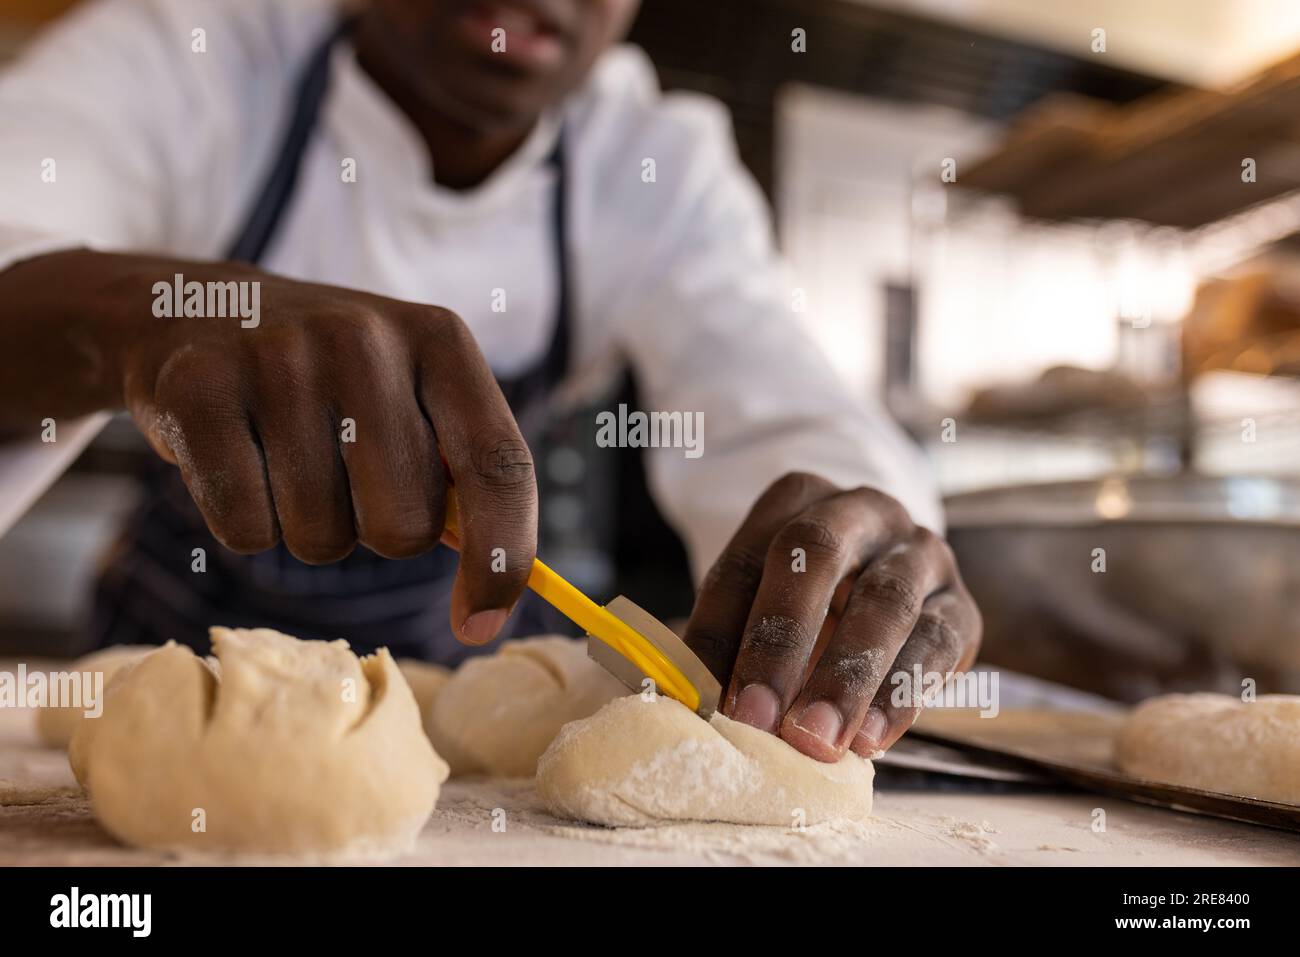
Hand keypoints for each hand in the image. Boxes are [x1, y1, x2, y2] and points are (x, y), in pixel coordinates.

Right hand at [101, 254, 535, 645]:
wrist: (199, 311)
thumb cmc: (333, 386)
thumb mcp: (413, 399)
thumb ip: (463, 482)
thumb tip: (487, 611)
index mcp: (440, 340)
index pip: (499, 466)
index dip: (501, 558)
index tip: (480, 626)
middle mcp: (365, 336)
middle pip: (405, 526)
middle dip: (379, 533)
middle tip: (346, 480)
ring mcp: (278, 356)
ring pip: (321, 538)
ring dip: (309, 528)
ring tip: (286, 460)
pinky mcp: (197, 388)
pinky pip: (245, 530)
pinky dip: (244, 523)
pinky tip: (237, 461)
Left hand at [683, 472, 980, 760]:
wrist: (895, 603)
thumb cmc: (808, 607)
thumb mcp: (762, 608)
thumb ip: (727, 643)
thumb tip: (684, 706)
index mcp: (797, 500)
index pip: (748, 557)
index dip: (720, 628)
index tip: (706, 697)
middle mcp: (863, 511)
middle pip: (817, 553)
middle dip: (781, 639)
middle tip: (756, 717)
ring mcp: (920, 552)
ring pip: (886, 601)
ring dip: (847, 677)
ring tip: (817, 741)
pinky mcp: (962, 605)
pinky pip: (936, 644)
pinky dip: (902, 696)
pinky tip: (870, 741)